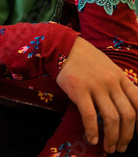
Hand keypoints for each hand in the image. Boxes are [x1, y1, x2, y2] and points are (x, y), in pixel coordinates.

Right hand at [56, 37, 137, 152]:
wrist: (62, 46)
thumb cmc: (85, 59)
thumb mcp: (108, 68)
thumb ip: (117, 85)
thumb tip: (123, 107)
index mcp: (121, 78)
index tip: (137, 134)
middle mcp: (111, 83)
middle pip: (128, 115)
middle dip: (126, 136)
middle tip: (121, 147)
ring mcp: (96, 86)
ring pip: (111, 118)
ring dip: (112, 137)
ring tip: (109, 147)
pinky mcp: (79, 90)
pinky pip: (89, 115)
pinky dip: (92, 130)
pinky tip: (92, 139)